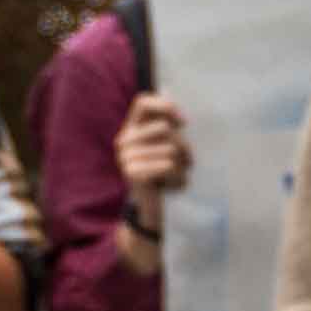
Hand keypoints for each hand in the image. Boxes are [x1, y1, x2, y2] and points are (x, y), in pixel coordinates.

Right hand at [113, 90, 191, 224]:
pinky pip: (168, 166)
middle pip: (167, 129)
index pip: (143, 102)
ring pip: (172, 150)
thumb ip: (171, 131)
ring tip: (175, 177)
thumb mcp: (167, 149)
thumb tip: (181, 119)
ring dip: (183, 167)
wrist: (150, 208)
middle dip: (185, 148)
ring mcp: (126, 156)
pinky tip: (171, 186)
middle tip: (184, 164)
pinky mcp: (133, 173)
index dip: (165, 107)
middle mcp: (124, 139)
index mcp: (131, 129)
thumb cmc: (164, 176)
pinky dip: (179, 178)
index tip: (184, 123)